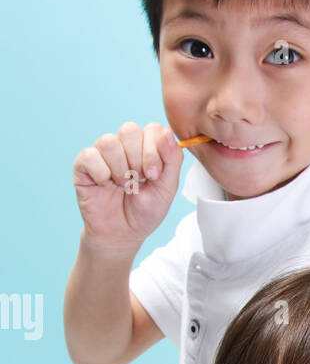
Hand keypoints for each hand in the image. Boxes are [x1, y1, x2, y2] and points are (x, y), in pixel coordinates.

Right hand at [72, 122, 182, 249]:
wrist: (123, 234)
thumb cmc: (145, 211)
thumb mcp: (167, 188)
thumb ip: (172, 160)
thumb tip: (167, 132)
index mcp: (145, 147)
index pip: (151, 129)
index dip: (154, 150)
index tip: (153, 175)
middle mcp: (123, 146)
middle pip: (129, 130)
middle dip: (137, 160)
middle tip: (138, 181)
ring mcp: (102, 154)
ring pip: (108, 141)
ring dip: (120, 169)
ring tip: (122, 186)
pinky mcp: (83, 165)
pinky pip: (90, 156)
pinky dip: (101, 174)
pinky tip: (105, 185)